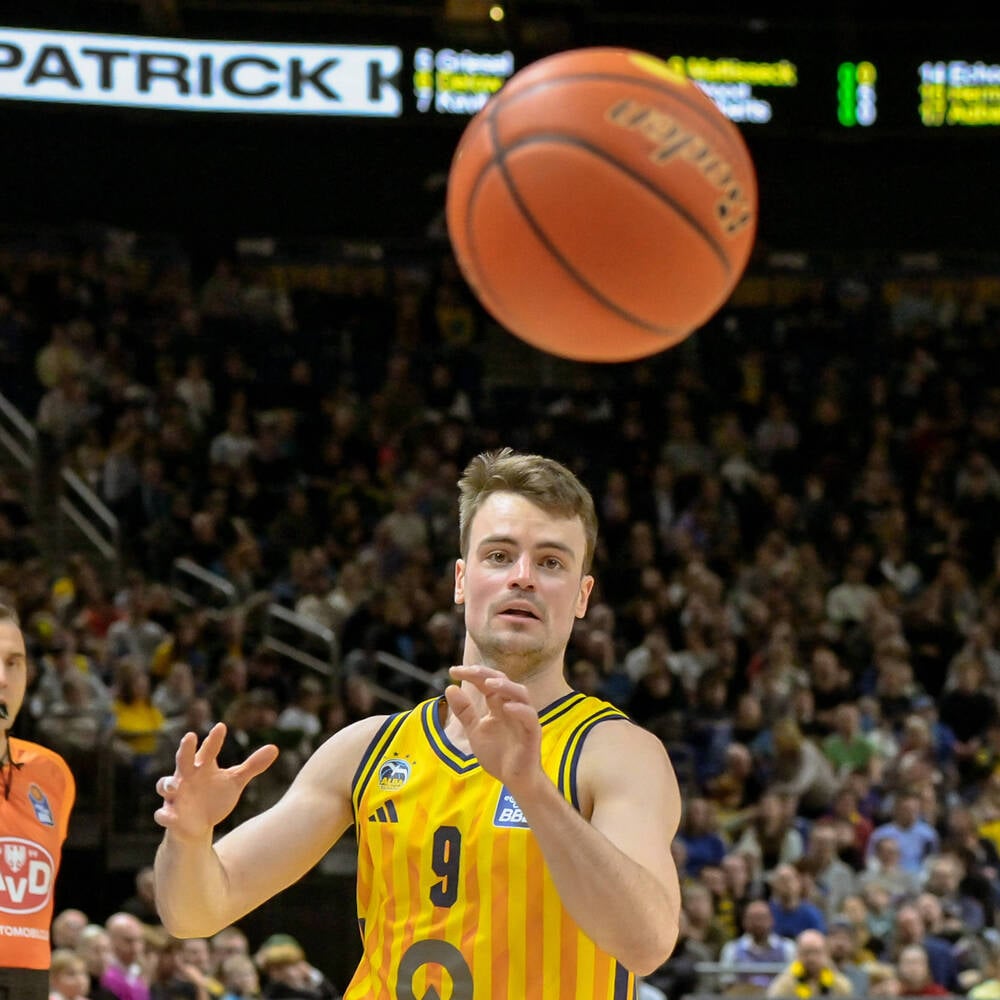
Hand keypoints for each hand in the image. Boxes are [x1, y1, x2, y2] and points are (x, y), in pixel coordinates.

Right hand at [153, 722, 278, 841]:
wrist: (198, 825)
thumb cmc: (214, 797)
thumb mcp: (235, 781)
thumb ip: (252, 766)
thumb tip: (275, 748)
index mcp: (203, 766)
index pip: (208, 749)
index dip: (214, 739)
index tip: (222, 726)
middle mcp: (186, 777)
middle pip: (183, 759)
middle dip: (185, 749)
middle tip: (190, 737)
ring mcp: (176, 796)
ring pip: (165, 785)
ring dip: (168, 784)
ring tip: (174, 786)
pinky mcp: (171, 815)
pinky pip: (164, 814)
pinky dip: (164, 815)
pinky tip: (167, 816)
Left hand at [445, 665, 542, 793]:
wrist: (514, 780)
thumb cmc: (498, 754)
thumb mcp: (475, 731)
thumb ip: (464, 712)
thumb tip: (449, 687)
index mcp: (498, 705)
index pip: (486, 682)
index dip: (472, 674)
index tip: (453, 670)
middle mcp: (512, 706)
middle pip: (503, 681)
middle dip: (485, 673)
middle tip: (467, 670)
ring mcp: (524, 718)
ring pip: (521, 693)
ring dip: (505, 686)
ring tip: (488, 682)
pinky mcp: (532, 733)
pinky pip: (529, 717)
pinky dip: (520, 710)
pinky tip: (507, 708)